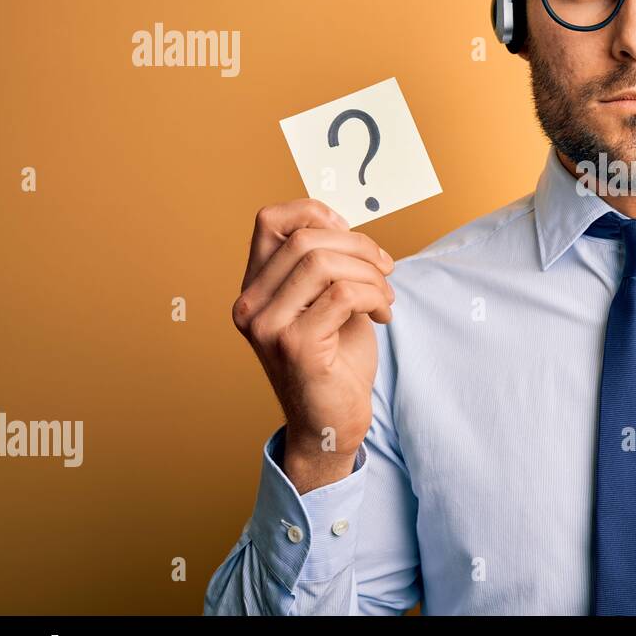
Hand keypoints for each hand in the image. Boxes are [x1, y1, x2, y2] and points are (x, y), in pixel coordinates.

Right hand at [231, 199, 395, 490]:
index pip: (270, 221)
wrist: (333, 423)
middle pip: (305, 239)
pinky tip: (382, 314)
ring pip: (323, 263)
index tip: (350, 232)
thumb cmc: (335, 360)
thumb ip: (325, 264)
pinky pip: (342, 295)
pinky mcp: (296, 346)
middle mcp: (250, 305)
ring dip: (369, 272)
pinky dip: (373, 295)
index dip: (314, 213)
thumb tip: (343, 225)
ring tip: (385, 294)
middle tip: (385, 268)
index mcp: (254, 288)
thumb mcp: (326, 300)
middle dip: (359, 245)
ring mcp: (268, 327)